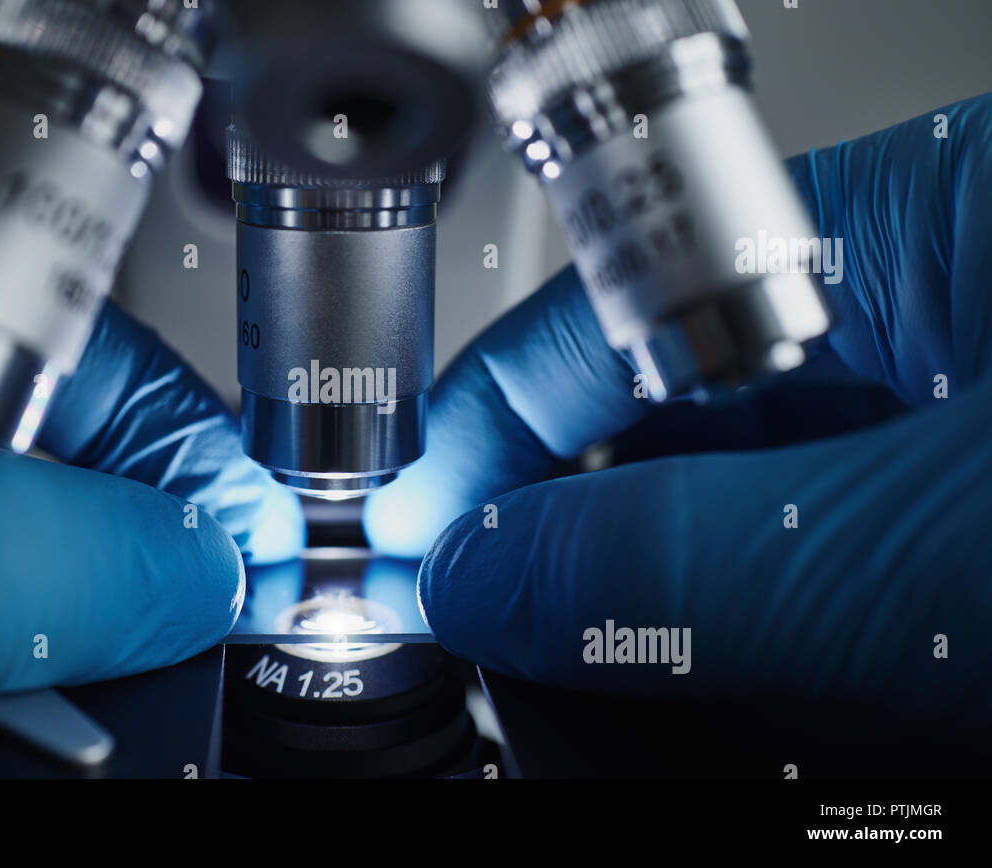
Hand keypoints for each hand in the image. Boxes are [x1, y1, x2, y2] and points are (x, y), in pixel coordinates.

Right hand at [363, 96, 991, 726]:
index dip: (489, 424)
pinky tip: (721, 721)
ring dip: (658, 632)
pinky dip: (766, 676)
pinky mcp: (980, 553)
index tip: (415, 524)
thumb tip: (484, 573)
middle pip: (676, 431)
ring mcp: (971, 452)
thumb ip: (675, 565)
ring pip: (748, 531)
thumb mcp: (915, 549)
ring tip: (587, 704)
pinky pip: (835, 599)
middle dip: (569, 546)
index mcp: (938, 228)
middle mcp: (951, 327)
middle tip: (492, 631)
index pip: (627, 305)